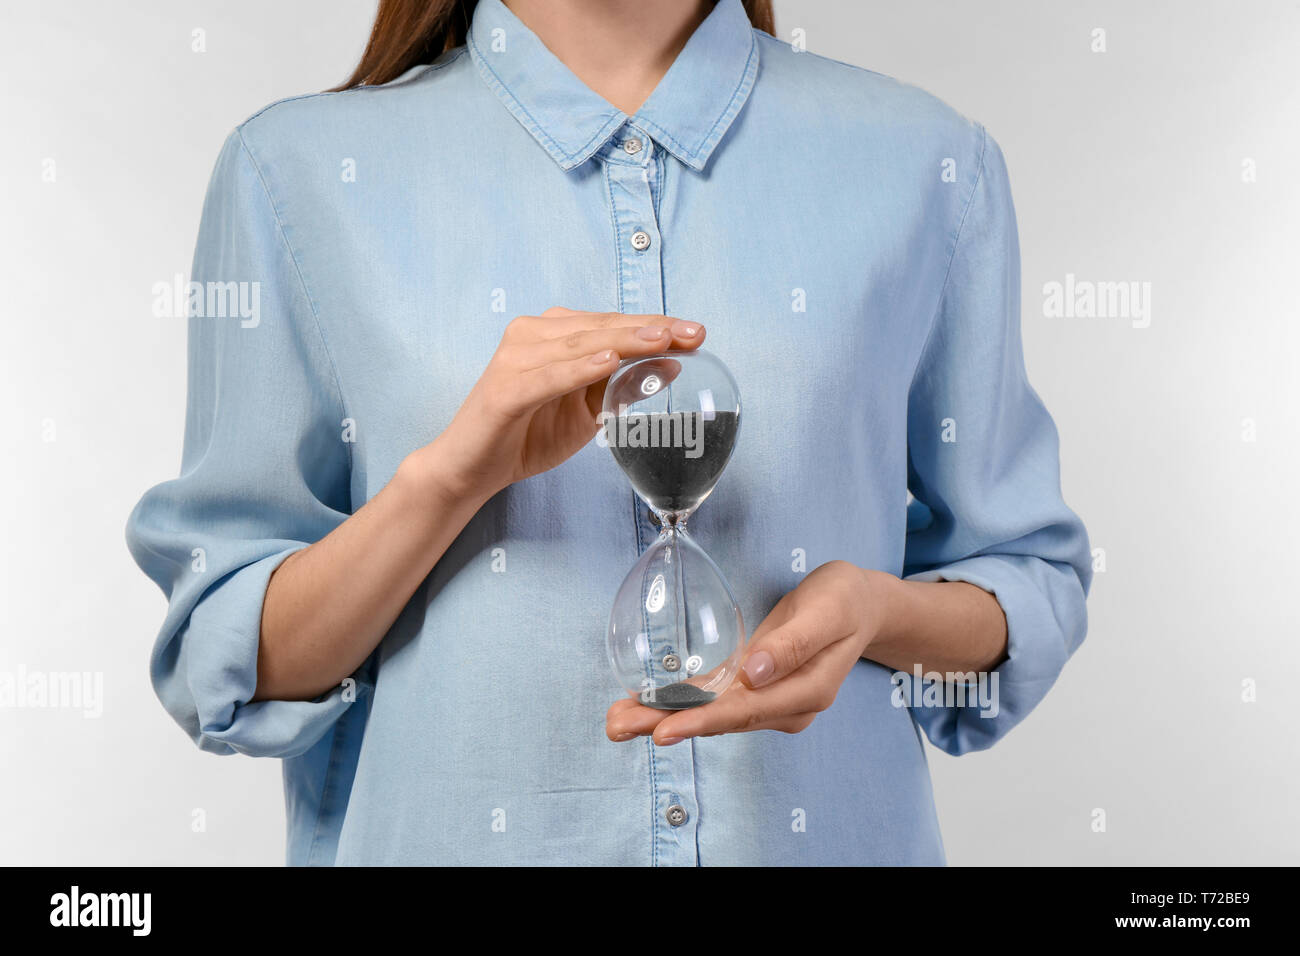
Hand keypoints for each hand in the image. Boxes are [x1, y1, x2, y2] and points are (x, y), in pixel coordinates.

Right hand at [408, 307, 704, 500]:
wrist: (472, 468)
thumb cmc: (529, 434)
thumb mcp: (588, 411)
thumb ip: (623, 386)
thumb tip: (672, 362)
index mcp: (552, 334)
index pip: (613, 324)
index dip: (656, 325)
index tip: (698, 332)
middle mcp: (531, 335)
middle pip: (600, 327)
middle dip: (650, 329)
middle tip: (693, 334)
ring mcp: (515, 359)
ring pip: (578, 345)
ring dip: (623, 341)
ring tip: (662, 340)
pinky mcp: (504, 390)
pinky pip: (547, 376)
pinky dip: (577, 369)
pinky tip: (608, 362)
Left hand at [606, 561, 892, 744]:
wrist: (861, 605)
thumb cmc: (844, 600)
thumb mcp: (827, 610)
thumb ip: (793, 643)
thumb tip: (754, 672)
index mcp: (806, 691)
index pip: (746, 711)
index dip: (702, 720)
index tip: (664, 730)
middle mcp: (784, 706)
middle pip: (720, 720)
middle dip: (666, 725)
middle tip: (617, 727)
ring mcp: (769, 701)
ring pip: (711, 714)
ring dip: (663, 719)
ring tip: (617, 721)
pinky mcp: (754, 688)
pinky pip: (712, 700)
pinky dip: (678, 705)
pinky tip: (645, 706)